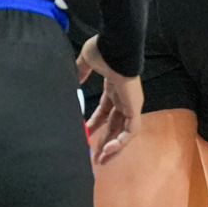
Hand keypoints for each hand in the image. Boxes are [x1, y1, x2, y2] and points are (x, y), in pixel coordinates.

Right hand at [77, 37, 141, 164]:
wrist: (116, 46)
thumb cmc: (103, 50)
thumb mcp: (87, 61)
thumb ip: (81, 71)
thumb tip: (73, 80)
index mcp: (114, 88)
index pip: (106, 111)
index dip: (95, 124)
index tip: (84, 134)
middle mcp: (123, 98)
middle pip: (114, 126)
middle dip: (103, 141)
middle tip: (93, 156)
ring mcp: (130, 103)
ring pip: (123, 132)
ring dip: (113, 148)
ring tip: (100, 160)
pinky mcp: (134, 108)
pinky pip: (131, 131)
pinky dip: (120, 142)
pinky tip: (107, 150)